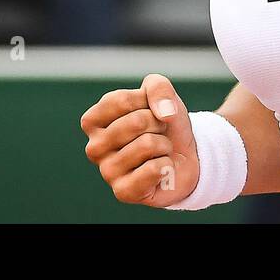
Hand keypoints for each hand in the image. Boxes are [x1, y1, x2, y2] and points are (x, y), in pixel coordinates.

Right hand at [81, 74, 198, 206]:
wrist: (186, 156)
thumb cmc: (164, 124)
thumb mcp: (163, 95)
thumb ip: (159, 87)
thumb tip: (164, 113)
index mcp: (94, 121)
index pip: (120, 100)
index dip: (146, 101)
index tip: (150, 110)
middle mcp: (94, 147)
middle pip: (135, 121)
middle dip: (159, 123)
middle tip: (158, 133)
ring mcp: (106, 171)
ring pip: (147, 144)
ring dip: (164, 145)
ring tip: (159, 151)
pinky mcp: (123, 192)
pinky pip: (153, 169)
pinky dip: (166, 165)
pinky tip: (160, 170)